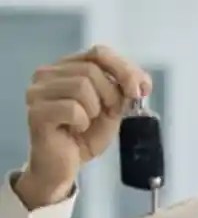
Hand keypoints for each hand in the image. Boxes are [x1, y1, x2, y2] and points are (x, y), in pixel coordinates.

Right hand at [17, 45, 151, 207]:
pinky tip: (73, 130)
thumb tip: (142, 82)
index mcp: (67, 67)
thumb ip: (125, 89)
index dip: (124, 69)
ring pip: (81, 86)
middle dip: (110, 96)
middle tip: (103, 114)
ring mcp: (37, 92)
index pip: (99, 52)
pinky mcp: (36, 112)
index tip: (140, 90)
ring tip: (85, 123)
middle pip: (92, 70)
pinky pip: (72, 109)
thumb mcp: (113, 107)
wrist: (65, 165)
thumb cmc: (86, 134)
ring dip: (94, 110)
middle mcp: (47, 74)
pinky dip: (82, 122)